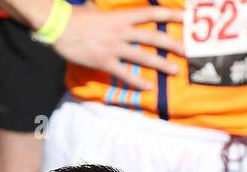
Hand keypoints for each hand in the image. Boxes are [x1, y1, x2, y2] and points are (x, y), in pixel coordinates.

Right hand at [54, 6, 185, 90]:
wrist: (60, 26)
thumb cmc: (78, 17)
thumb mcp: (98, 9)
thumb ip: (111, 12)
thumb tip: (118, 13)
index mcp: (121, 16)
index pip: (151, 13)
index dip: (170, 13)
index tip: (184, 16)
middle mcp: (121, 31)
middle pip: (153, 36)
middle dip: (172, 43)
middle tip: (186, 51)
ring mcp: (113, 47)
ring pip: (143, 56)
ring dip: (160, 64)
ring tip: (174, 70)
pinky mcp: (104, 61)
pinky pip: (124, 73)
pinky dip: (137, 80)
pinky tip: (148, 86)